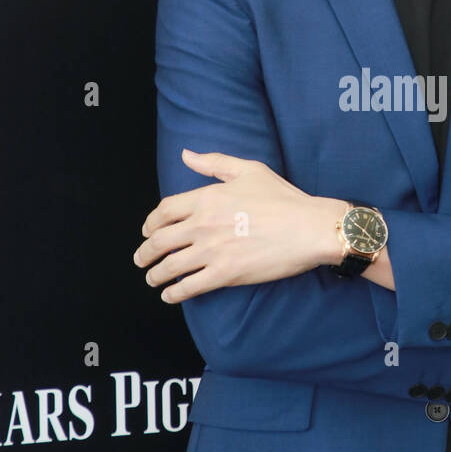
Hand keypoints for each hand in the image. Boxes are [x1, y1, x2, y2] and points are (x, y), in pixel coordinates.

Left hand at [133, 150, 345, 302]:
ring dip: (155, 275)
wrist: (309, 227)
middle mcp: (203, 224)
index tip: (147, 231)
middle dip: (145, 253)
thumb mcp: (249, 170)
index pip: (164, 211)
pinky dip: (175, 294)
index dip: (150, 223)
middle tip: (141, 260)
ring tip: (152, 280)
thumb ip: (214, 162)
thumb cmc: (283, 198)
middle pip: (159, 241)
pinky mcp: (225, 274)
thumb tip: (186, 155)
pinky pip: (189, 287)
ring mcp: (212, 251)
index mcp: (206, 198)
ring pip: (170, 266)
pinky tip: (170, 296)